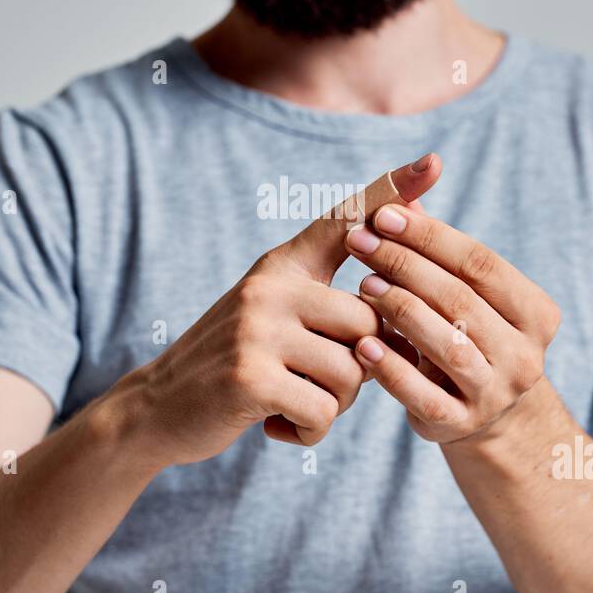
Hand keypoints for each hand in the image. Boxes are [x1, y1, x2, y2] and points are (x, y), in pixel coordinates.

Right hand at [116, 157, 441, 467]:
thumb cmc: (236, 363)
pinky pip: (323, 411)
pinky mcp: (250, 377)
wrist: (158, 408)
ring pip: (353, 372)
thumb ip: (326, 293)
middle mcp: (269, 285)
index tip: (434, 160)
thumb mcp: (274, 312)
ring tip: (296, 402)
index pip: (346, 220)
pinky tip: (277, 426)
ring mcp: (256, 329)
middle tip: (319, 383)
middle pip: (370, 322)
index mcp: (281, 265)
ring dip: (335, 404)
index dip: (392, 190)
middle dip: (361, 367)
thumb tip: (393, 284)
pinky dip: (310, 432)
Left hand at [343, 175, 561, 445]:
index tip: (382, 213)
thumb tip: (407, 185)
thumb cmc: (466, 334)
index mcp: (536, 312)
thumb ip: (437, 247)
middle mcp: (525, 355)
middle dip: (406, 265)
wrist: (481, 414)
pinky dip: (391, 369)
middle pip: (461, 300)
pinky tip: (362, 344)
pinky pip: (423, 395)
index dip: (430, 236)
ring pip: (448, 347)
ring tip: (362, 284)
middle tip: (359, 241)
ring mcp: (495, 394)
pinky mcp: (460, 424)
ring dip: (402, 311)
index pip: (480, 263)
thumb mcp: (463, 292)